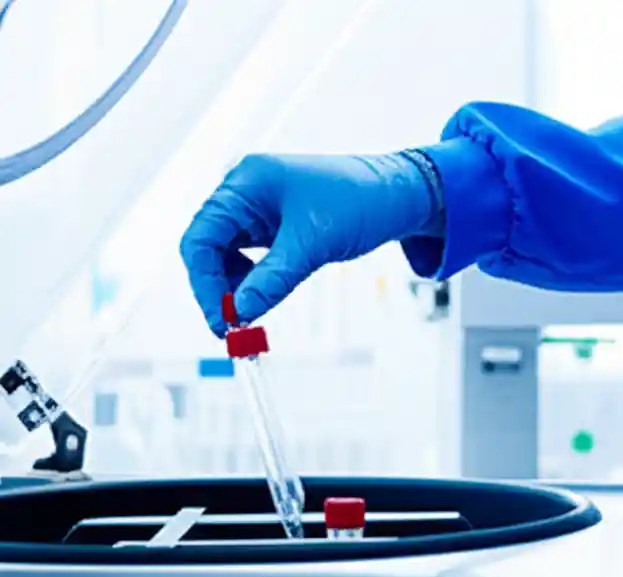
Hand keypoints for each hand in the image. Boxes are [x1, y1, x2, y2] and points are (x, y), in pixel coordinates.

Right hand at [180, 151, 438, 334]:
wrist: (400, 195)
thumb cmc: (362, 201)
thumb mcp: (314, 244)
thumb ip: (273, 279)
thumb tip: (240, 312)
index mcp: (247, 183)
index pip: (201, 237)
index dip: (205, 282)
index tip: (221, 318)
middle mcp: (246, 193)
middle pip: (207, 248)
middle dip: (218, 288)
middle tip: (232, 327)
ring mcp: (259, 209)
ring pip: (226, 256)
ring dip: (234, 287)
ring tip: (250, 314)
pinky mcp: (275, 226)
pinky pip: (250, 258)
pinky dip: (252, 281)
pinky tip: (263, 296)